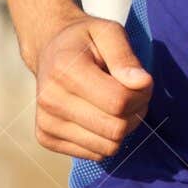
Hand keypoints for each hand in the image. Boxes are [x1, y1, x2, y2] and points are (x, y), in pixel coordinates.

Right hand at [33, 15, 153, 160]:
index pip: (118, 101)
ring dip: (123, 128)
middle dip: (135, 113)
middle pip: (115, 129)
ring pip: (108, 147)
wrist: (49, 50)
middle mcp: (50, 99)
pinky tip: (99, 116)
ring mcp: (46, 122)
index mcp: (64, 69)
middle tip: (132, 94)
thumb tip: (142, 83)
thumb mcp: (109, 32)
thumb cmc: (85, 41)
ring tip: (116, 105)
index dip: (141, 95)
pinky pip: (95, 155)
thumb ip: (125, 57)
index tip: (141, 82)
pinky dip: (106, 139)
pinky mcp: (46, 139)